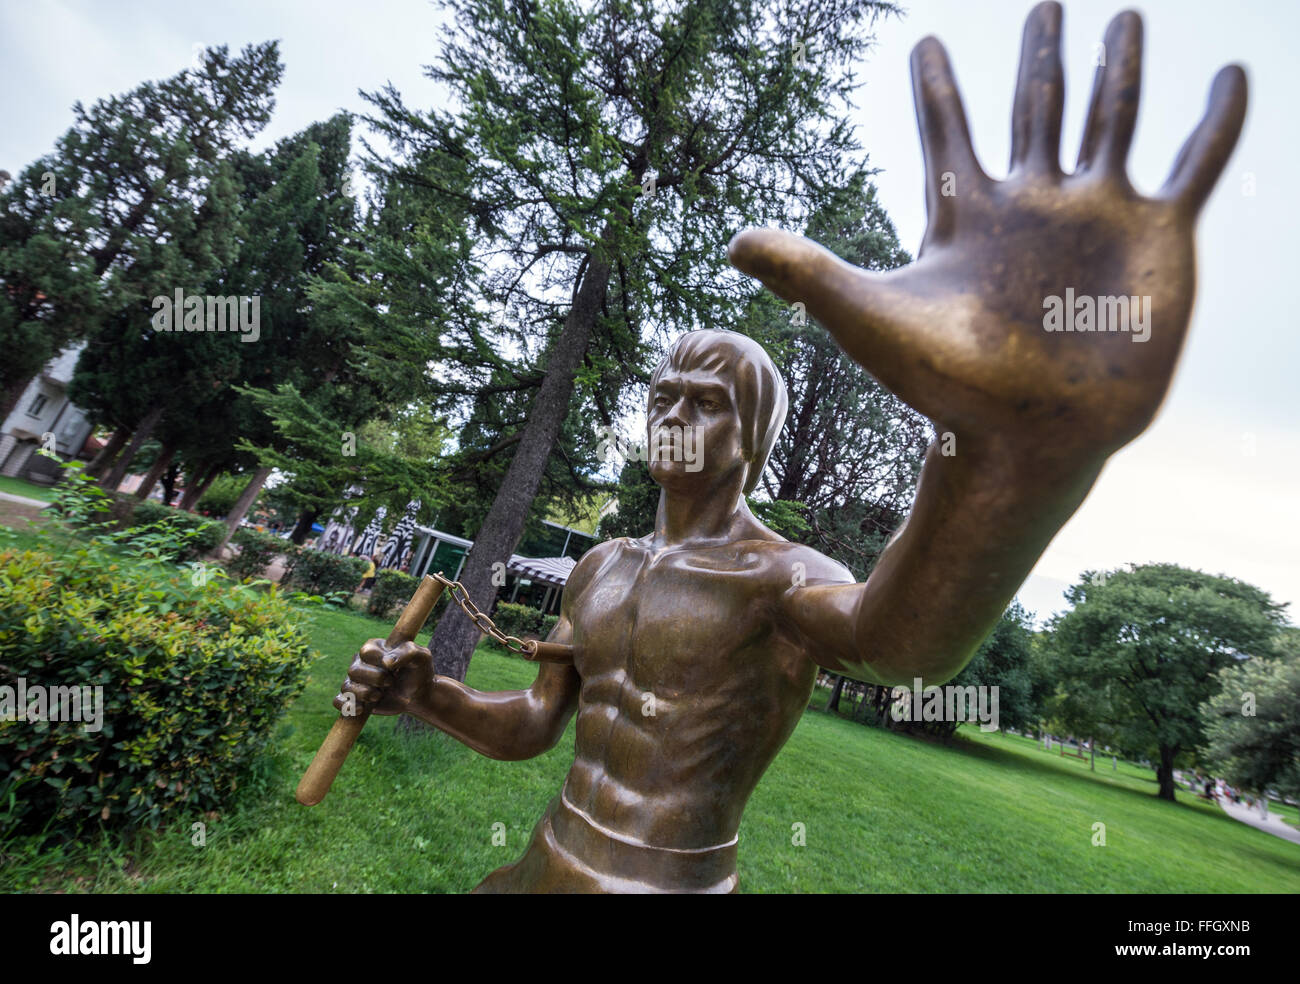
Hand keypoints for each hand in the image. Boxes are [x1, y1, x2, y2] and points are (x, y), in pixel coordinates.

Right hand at [333, 639, 433, 717]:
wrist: (419, 694)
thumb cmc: (419, 671)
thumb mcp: (421, 657)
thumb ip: (407, 653)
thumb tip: (386, 663)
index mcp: (374, 648)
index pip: (366, 652)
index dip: (378, 662)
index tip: (394, 669)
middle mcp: (361, 663)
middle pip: (354, 670)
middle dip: (375, 679)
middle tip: (391, 683)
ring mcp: (356, 681)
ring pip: (346, 686)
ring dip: (365, 694)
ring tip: (380, 695)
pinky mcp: (355, 698)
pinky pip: (338, 701)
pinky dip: (346, 706)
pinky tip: (360, 709)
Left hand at [729, 2, 1246, 478]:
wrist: (1027, 438)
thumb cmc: (945, 386)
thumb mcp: (867, 315)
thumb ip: (803, 273)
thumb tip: (728, 244)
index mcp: (966, 216)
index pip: (946, 134)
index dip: (934, 90)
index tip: (922, 44)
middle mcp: (1032, 208)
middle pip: (1036, 110)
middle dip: (1041, 58)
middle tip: (1044, 5)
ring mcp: (1096, 217)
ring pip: (1113, 120)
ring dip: (1119, 70)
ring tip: (1126, 18)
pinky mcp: (1157, 236)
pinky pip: (1196, 162)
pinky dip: (1217, 121)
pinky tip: (1235, 77)